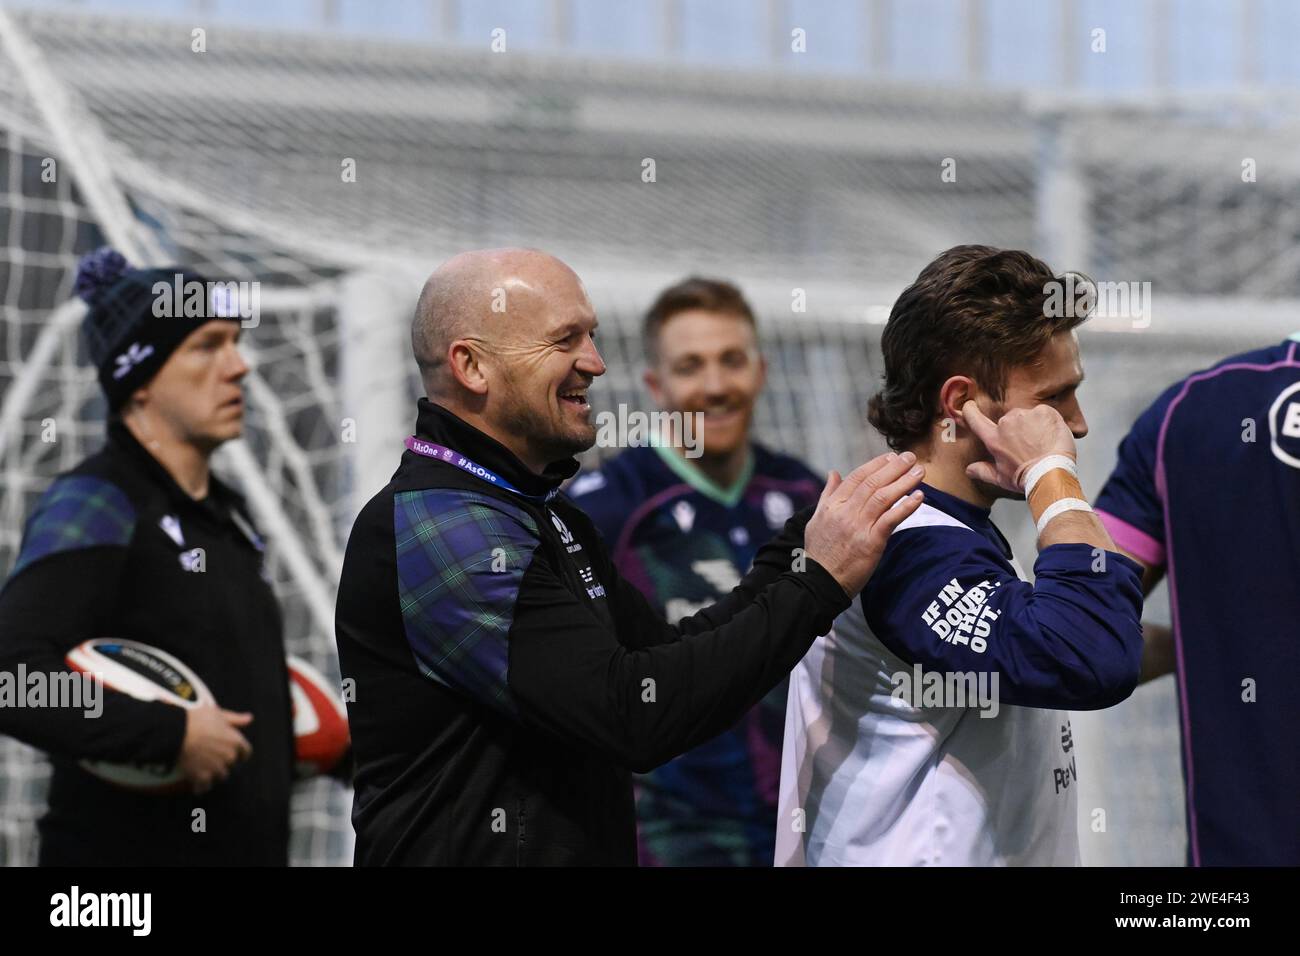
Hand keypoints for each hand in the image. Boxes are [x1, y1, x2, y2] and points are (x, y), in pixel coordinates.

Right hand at [178, 705, 252, 794]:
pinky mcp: (202, 777)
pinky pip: (205, 787)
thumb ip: (235, 719)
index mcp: (235, 741)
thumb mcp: (218, 714)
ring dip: (214, 774)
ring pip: (220, 776)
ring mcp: (216, 768)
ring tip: (204, 769)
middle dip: (223, 761)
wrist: (176, 732)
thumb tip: (250, 718)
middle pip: (231, 764)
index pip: (246, 753)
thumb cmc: (197, 719)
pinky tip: (196, 784)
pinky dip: (201, 787)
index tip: (233, 752)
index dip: (239, 753)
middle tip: (211, 757)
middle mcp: (229, 757)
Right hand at [803, 452, 924, 597]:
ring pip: (883, 497)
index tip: (890, 456)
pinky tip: (919, 496)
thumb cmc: (820, 552)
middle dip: (894, 467)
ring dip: (904, 481)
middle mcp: (845, 512)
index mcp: (832, 505)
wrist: (820, 582)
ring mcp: (858, 526)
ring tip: (919, 471)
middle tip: (910, 457)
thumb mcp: (817, 519)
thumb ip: (827, 494)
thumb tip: (834, 473)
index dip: (876, 464)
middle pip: (873, 483)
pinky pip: (891, 519)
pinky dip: (906, 506)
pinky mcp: (871, 542)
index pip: (857, 477)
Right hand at [961, 400, 1075, 494]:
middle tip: (1029, 444)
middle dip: (1017, 428)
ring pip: (1027, 415)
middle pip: (1008, 419)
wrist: (1051, 473)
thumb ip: (983, 471)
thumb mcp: (1001, 478)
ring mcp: (1025, 415)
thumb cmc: (1027, 478)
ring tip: (1042, 442)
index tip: (970, 405)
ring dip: (1033, 424)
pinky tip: (1052, 435)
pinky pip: (1045, 412)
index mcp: (994, 439)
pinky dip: (1049, 421)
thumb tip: (970, 470)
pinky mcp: (1043, 411)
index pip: (976, 420)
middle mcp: (1005, 423)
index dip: (971, 411)